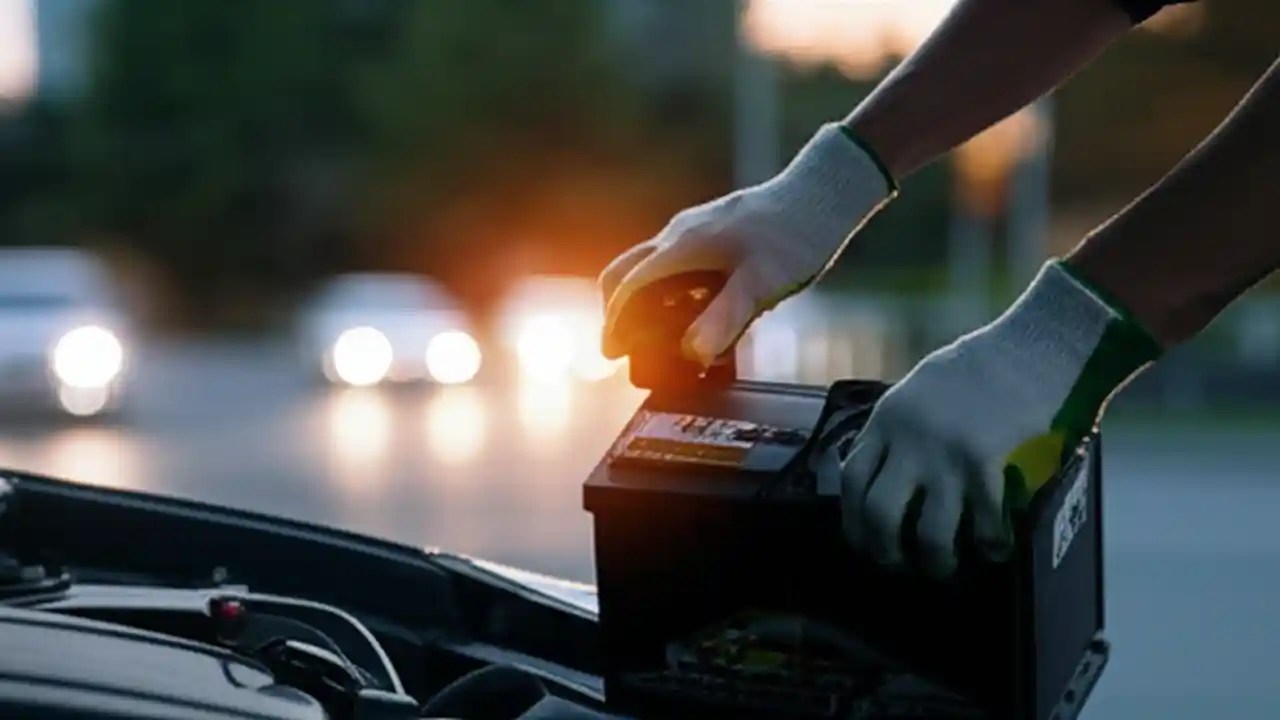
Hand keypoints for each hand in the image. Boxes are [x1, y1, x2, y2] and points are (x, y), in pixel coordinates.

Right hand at [599, 124, 894, 365]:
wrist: (824, 193)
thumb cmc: (796, 235)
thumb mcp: (761, 285)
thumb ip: (725, 319)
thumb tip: (692, 353)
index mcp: (683, 246)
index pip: (628, 285)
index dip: (614, 321)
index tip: (611, 351)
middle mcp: (680, 233)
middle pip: (626, 270)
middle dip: (616, 308)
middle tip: (622, 345)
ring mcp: (695, 228)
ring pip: (650, 264)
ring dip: (642, 298)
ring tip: (656, 335)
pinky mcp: (712, 230)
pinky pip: (674, 260)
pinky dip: (667, 288)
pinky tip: (694, 308)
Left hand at [821, 261, 1161, 577]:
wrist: (1028, 347)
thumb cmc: (977, 366)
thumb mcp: (919, 390)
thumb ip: (899, 429)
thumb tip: (889, 471)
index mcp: (888, 418)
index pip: (851, 477)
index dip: (852, 518)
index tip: (862, 538)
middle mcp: (909, 439)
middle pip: (880, 512)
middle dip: (884, 549)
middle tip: (897, 563)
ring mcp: (946, 454)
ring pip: (929, 530)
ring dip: (936, 559)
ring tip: (944, 567)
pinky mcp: (987, 463)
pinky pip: (982, 521)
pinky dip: (988, 544)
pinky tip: (993, 550)